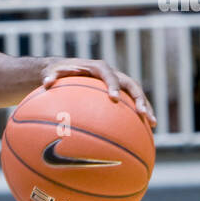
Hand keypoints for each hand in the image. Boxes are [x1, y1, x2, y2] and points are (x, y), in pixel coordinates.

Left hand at [41, 58, 155, 126]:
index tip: (114, 99)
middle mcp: (113, 73)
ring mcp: (119, 83)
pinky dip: (139, 115)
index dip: (113, 85)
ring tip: (152, 124)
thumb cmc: (59, 72)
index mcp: (98, 68)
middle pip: (131, 84)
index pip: (109, 75)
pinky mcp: (120, 93)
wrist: (67, 70)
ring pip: (137, 94)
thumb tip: (46, 83)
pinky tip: (145, 132)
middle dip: (138, 98)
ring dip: (146, 107)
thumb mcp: (52, 73)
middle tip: (142, 113)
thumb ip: (51, 77)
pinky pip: (132, 104)